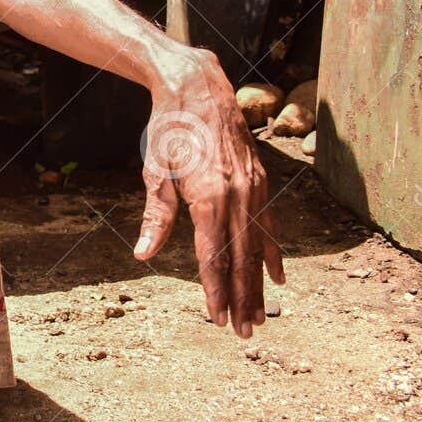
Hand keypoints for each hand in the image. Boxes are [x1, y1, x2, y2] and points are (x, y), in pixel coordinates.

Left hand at [133, 48, 283, 336]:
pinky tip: (277, 277)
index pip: (213, 256)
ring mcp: (255, 189)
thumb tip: (144, 256)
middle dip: (241, 298)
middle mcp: (238, 196)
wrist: (200, 89)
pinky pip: (269, 225)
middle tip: (243, 332)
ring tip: (259, 315)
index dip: (215, 290)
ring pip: (258, 247)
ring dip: (258, 284)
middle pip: (241, 259)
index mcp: (209, 197)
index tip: (216, 318)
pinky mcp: (262, 182)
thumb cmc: (170, 131)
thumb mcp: (155, 173)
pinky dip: (272, 253)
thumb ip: (156, 218)